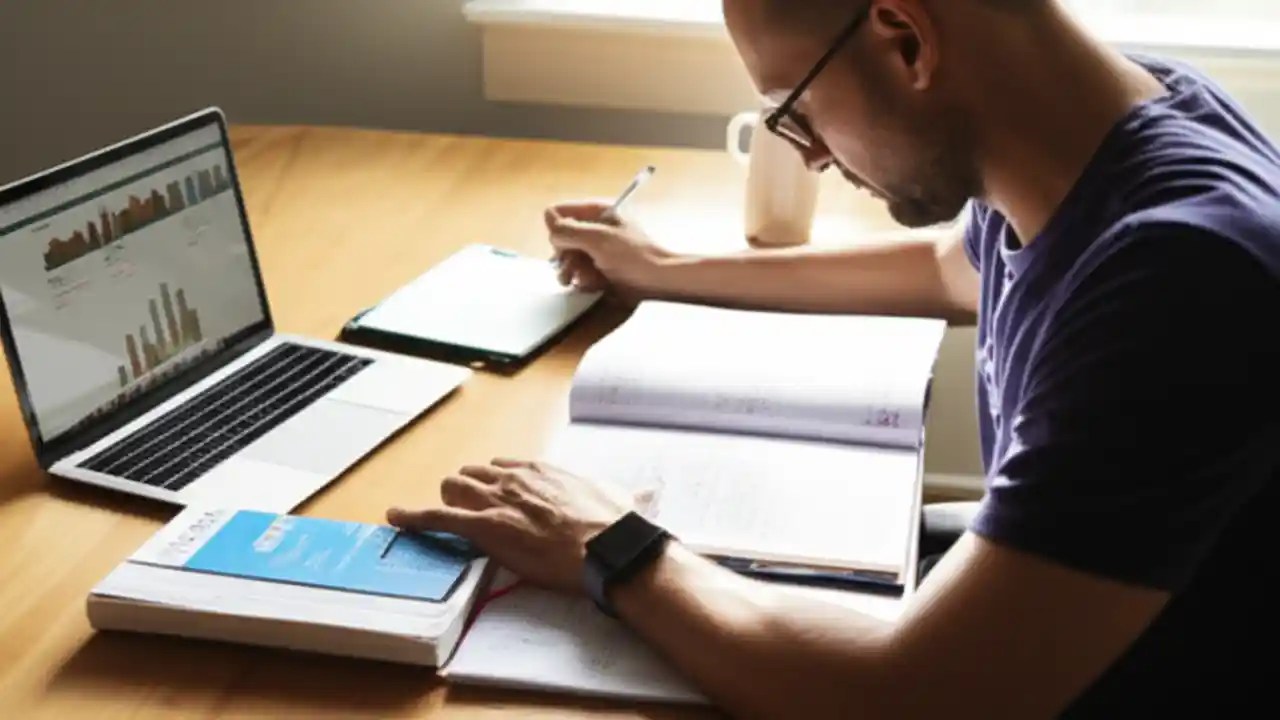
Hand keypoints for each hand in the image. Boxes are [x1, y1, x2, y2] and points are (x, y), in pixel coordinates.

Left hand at [387, 459, 636, 594]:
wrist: (608, 547)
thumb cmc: (615, 527)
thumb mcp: (621, 499)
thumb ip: (625, 493)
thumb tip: (645, 493)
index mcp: (542, 470)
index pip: (505, 466)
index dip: (497, 483)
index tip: (499, 495)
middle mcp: (514, 478)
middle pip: (473, 474)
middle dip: (468, 490)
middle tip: (471, 511)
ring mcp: (497, 501)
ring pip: (453, 488)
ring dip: (448, 502)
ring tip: (443, 517)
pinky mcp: (484, 526)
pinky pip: (437, 516)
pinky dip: (413, 517)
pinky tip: (396, 517)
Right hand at [546, 200, 674, 296]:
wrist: (660, 281)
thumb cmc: (633, 255)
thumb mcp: (599, 240)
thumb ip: (569, 229)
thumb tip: (547, 219)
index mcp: (597, 211)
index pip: (559, 212)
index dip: (557, 230)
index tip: (565, 246)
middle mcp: (595, 226)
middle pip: (562, 237)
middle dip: (565, 256)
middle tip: (571, 269)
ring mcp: (598, 247)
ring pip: (569, 257)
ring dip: (573, 271)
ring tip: (584, 280)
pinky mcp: (602, 266)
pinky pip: (581, 271)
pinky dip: (585, 279)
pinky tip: (594, 285)